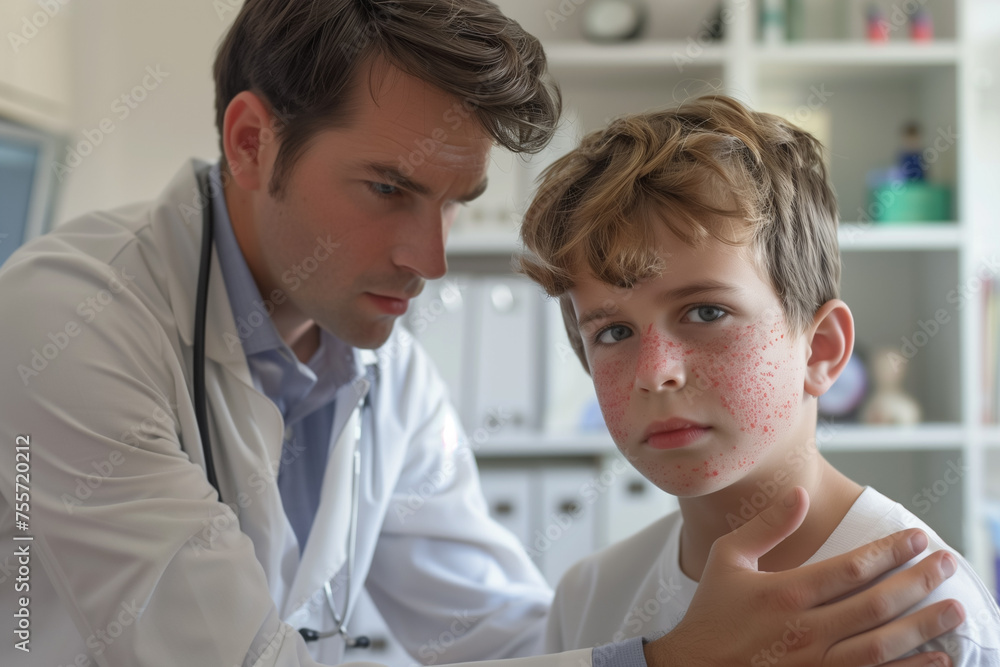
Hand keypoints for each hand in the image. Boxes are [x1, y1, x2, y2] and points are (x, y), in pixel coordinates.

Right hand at [644, 486, 963, 666]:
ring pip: (883, 645)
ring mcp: (815, 665)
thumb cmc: (711, 613)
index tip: (917, 537)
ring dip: (924, 625)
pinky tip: (936, 658)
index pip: (853, 568)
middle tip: (948, 563)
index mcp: (784, 593)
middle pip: (877, 604)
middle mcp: (805, 630)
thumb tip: (800, 494)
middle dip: (919, 581)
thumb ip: (766, 526)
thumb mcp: (727, 558)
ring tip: (953, 608)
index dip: (891, 551)